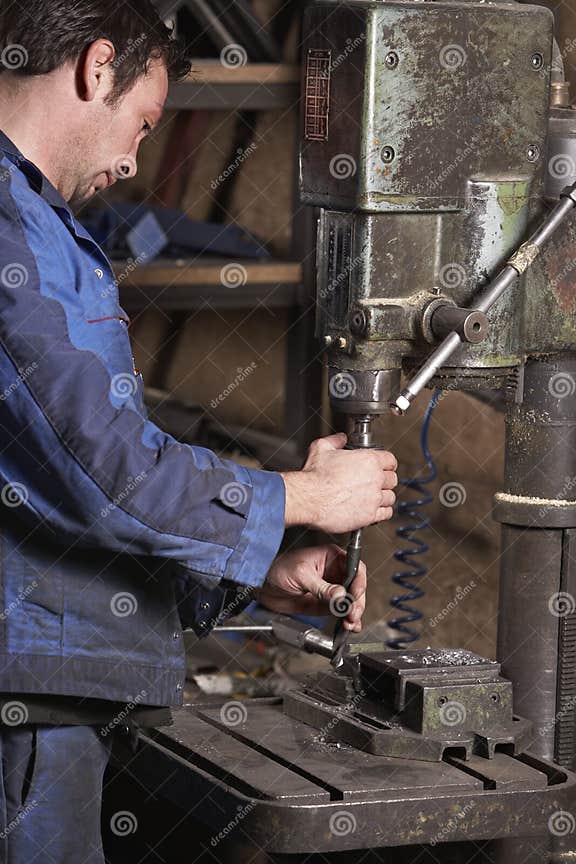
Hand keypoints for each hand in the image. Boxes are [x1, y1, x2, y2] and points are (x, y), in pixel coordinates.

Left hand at [254, 545, 366, 631]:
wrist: (261, 586)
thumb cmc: (276, 569)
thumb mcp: (300, 575)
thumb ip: (322, 587)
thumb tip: (341, 595)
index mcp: (330, 556)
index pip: (354, 567)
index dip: (359, 581)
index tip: (356, 595)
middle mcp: (333, 571)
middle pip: (355, 586)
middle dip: (357, 601)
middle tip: (353, 614)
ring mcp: (330, 588)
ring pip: (350, 601)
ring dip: (353, 613)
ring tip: (350, 623)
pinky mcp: (325, 603)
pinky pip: (340, 611)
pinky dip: (346, 619)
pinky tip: (347, 624)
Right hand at [281, 433, 397, 532]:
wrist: (309, 498)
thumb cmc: (314, 476)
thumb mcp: (321, 448)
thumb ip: (335, 441)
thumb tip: (340, 438)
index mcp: (368, 460)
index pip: (390, 460)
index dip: (386, 463)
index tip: (383, 467)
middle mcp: (375, 479)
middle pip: (392, 479)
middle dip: (385, 480)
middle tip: (377, 482)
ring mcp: (373, 498)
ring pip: (390, 497)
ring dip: (383, 497)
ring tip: (375, 497)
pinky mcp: (369, 515)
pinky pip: (386, 513)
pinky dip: (382, 512)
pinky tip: (374, 510)